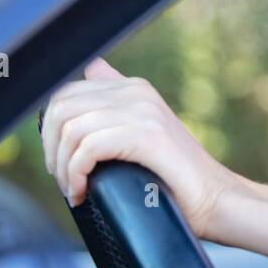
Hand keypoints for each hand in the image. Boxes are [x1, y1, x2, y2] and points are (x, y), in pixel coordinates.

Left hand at [40, 58, 238, 238]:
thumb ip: (118, 100)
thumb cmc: (178, 178)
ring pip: (71, 130)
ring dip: (63, 167)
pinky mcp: (147, 136)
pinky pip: (89, 148)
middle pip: (61, 109)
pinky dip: (76, 175)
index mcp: (134, 88)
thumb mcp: (144, 132)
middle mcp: (137, 93)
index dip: (49, 131)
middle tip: (63, 179)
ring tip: (74, 189)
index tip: (60, 162)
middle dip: (51, 149)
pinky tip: (82, 192)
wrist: (218, 200)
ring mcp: (143, 112)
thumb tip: (92, 67)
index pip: (64, 93)